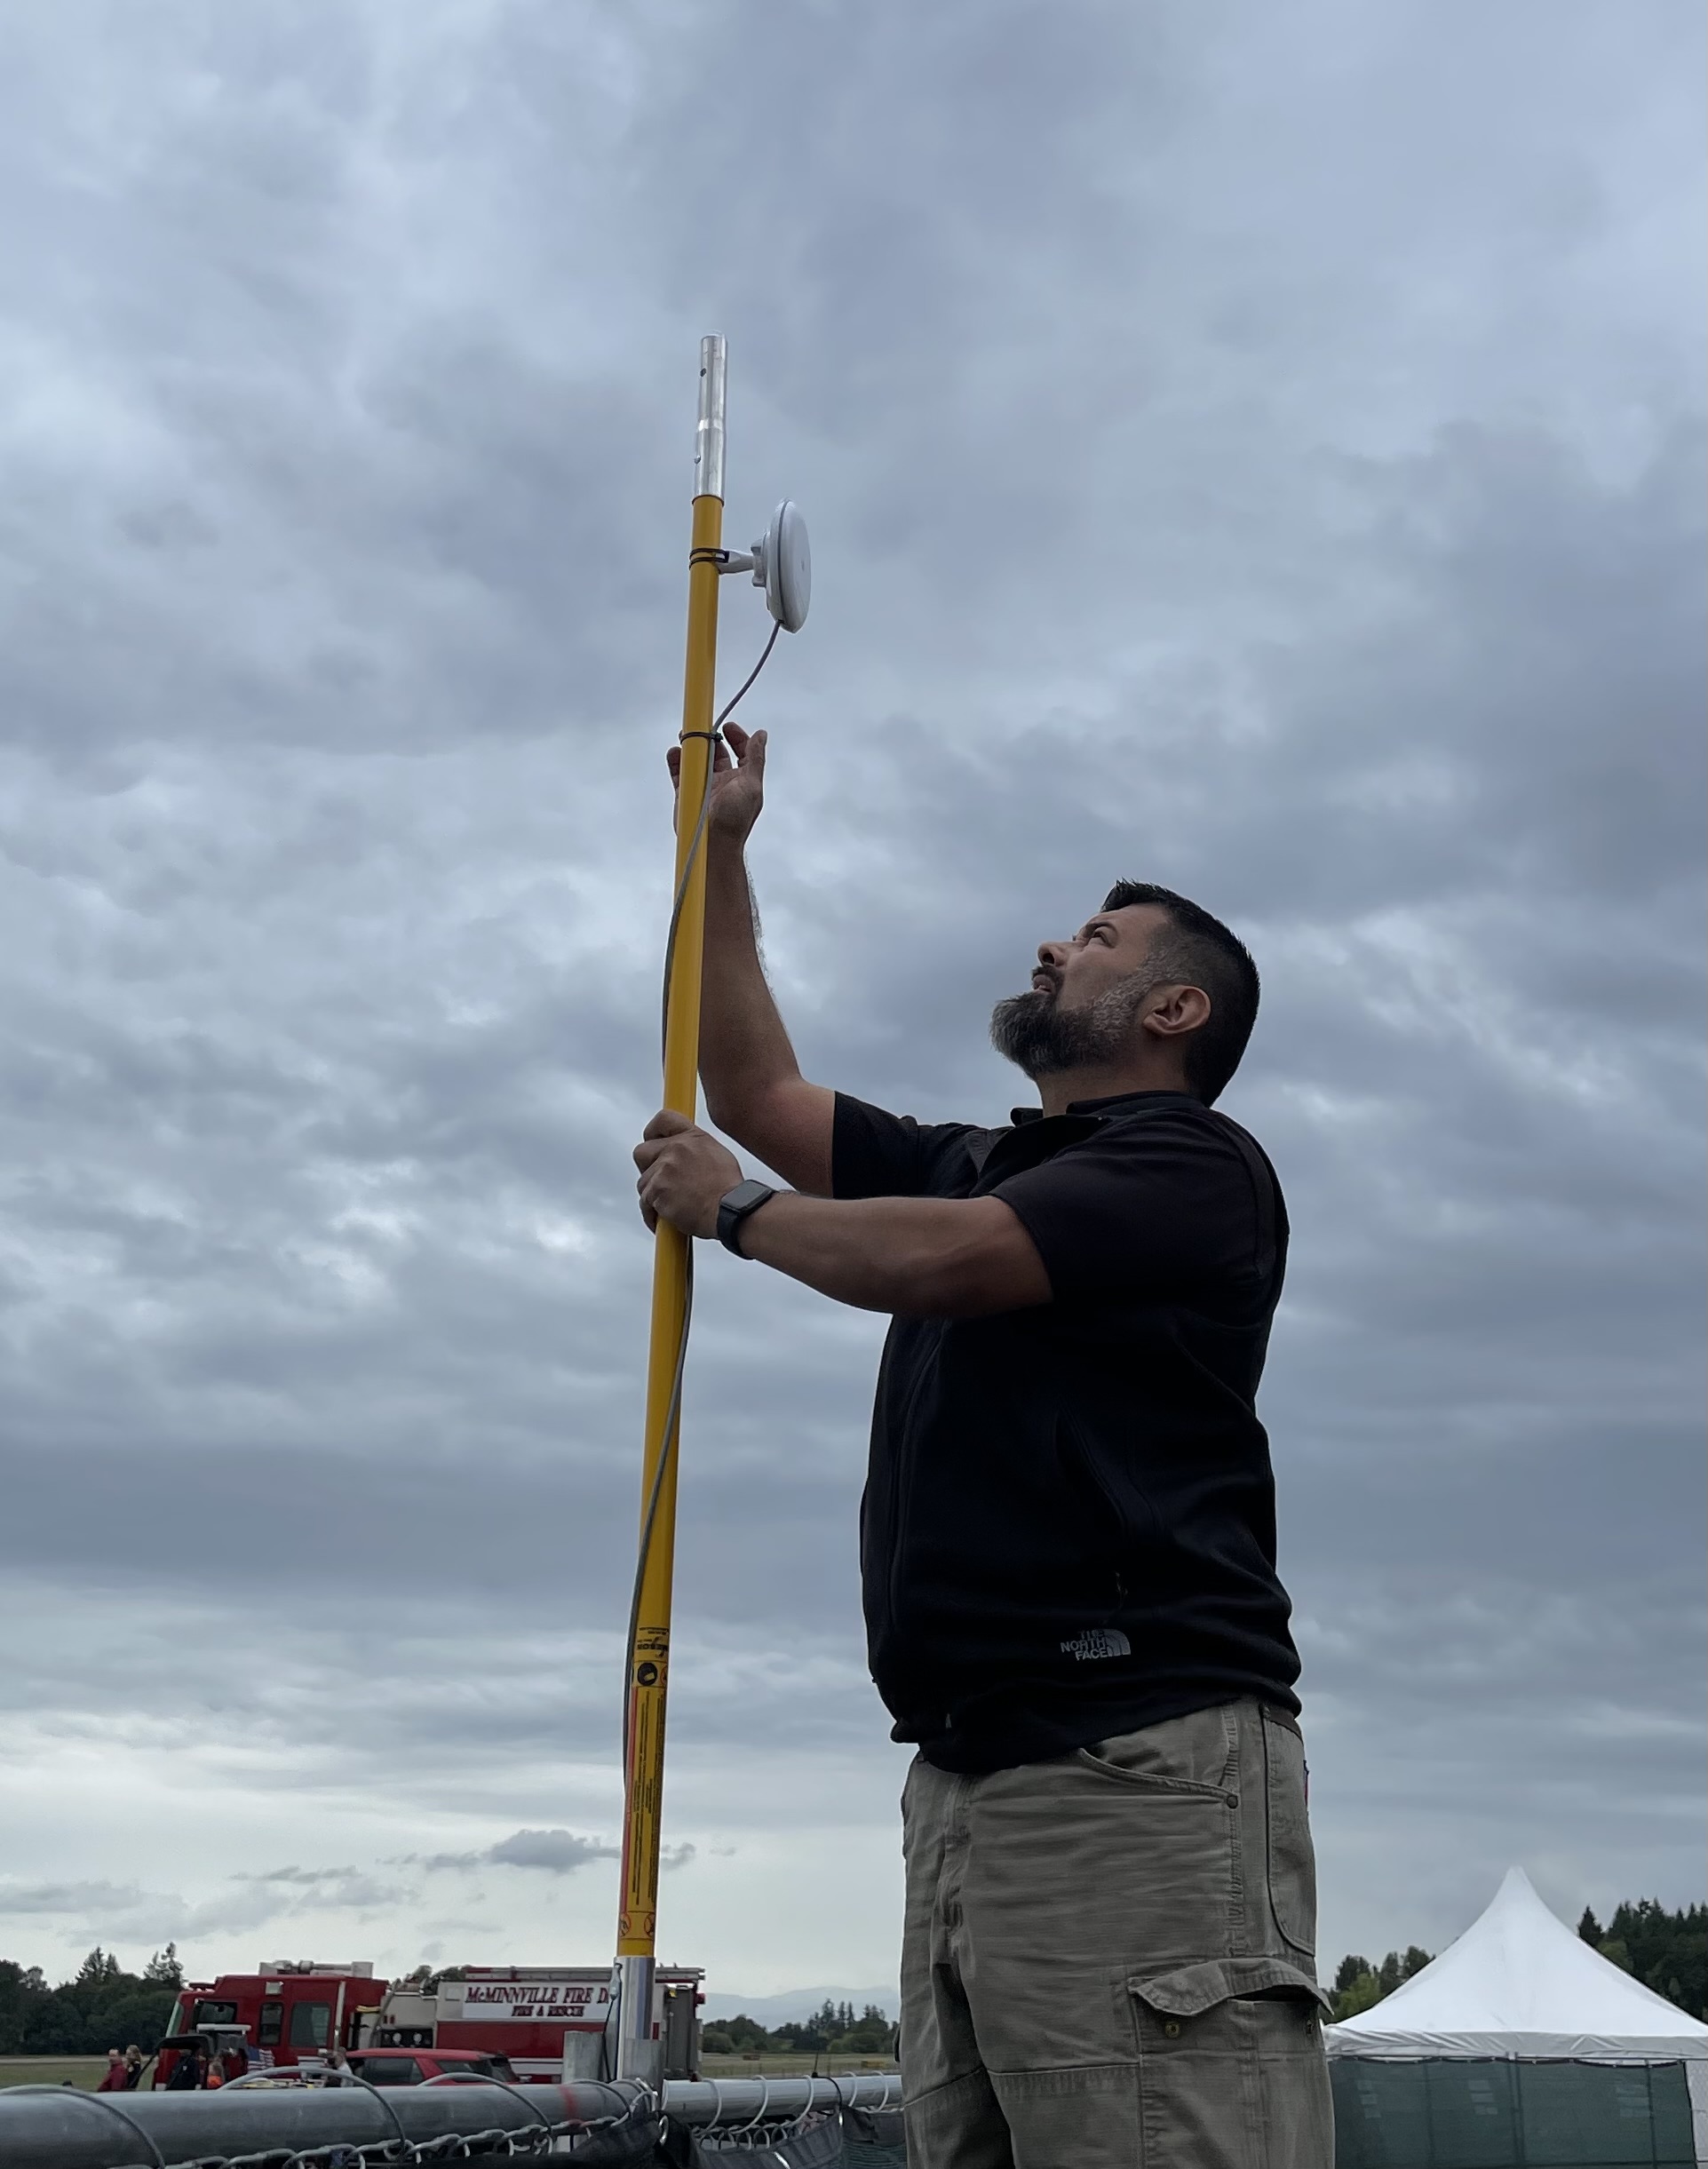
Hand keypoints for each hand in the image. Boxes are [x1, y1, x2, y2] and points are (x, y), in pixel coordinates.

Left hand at [633, 1110, 741, 1237]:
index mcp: (693, 1137)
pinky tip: (668, 1219)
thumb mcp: (718, 1156)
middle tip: (661, 1182)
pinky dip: (652, 1215)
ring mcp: (665, 1168)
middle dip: (647, 1168)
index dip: (653, 1132)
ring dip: (653, 1196)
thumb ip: (695, 1149)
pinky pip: (644, 1203)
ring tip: (673, 1206)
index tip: (652, 1141)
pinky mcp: (657, 1190)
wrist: (732, 1211)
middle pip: (642, 1152)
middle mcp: (677, 1148)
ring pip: (643, 1182)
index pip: (663, 1119)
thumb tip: (685, 1155)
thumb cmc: (730, 1191)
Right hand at [666, 721, 765, 846]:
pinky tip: (675, 753)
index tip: (726, 726)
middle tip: (701, 728)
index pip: (741, 750)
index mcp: (741, 778)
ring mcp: (704, 786)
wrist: (712, 844)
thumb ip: (756, 758)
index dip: (736, 736)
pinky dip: (675, 760)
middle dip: (709, 737)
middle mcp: (723, 780)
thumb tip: (761, 735)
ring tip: (685, 736)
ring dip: (691, 745)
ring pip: (697, 759)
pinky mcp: (686, 793)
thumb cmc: (735, 819)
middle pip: (716, 751)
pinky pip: (679, 772)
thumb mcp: (751, 784)